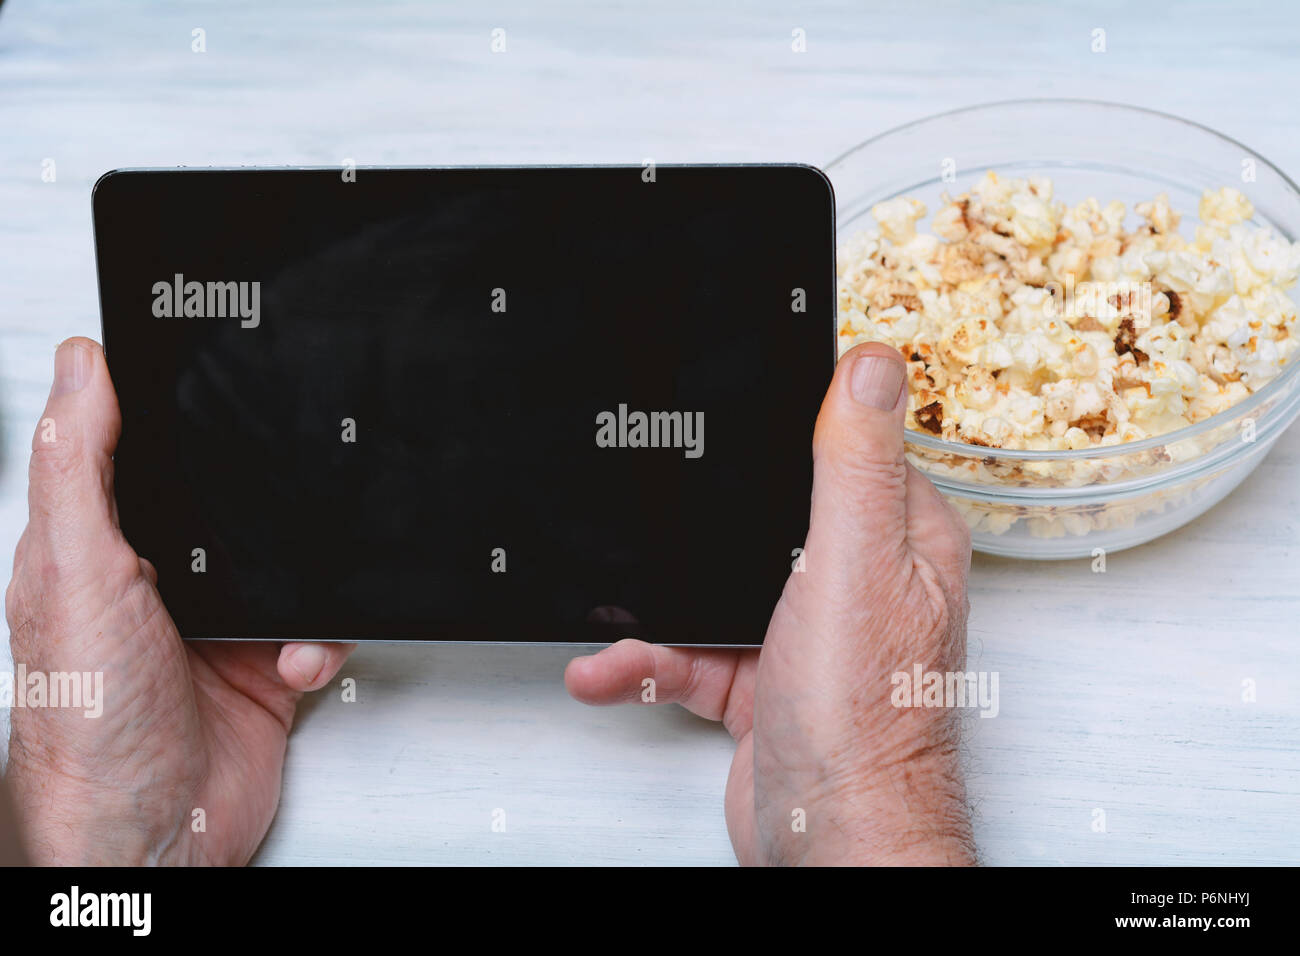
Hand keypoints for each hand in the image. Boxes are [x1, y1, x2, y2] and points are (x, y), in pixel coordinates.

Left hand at [5, 338, 353, 864]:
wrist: (149, 831)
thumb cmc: (84, 718)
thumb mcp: (74, 569)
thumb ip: (81, 466)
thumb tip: (82, 366)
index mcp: (99, 547)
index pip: (134, 454)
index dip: (170, 415)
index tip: (212, 376)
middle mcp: (159, 583)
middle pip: (231, 505)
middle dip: (269, 504)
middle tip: (281, 500)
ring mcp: (216, 626)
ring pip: (288, 564)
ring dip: (305, 583)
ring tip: (286, 609)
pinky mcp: (264, 667)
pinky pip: (318, 627)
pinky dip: (321, 640)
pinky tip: (295, 657)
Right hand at [566, 342, 975, 864]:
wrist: (831, 841)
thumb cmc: (864, 720)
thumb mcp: (852, 565)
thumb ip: (853, 466)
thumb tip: (870, 365)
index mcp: (897, 540)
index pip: (851, 453)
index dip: (799, 429)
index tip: (740, 402)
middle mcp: (856, 583)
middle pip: (767, 519)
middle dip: (697, 524)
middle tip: (648, 507)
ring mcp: (805, 635)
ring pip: (715, 588)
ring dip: (656, 604)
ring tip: (605, 613)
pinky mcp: (761, 683)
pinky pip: (692, 653)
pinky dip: (646, 660)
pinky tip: (610, 666)